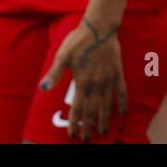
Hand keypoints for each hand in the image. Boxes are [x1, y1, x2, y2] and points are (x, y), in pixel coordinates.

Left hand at [40, 19, 125, 140]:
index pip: (78, 108)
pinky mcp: (117, 72)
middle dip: (88, 125)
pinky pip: (121, 91)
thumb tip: (43, 88)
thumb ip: (54, 74)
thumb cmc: (78, 41)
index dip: (75, 122)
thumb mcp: (62, 57)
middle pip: (92, 110)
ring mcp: (108, 79)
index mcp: (82, 82)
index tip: (73, 134)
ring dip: (104, 119)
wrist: (99, 28)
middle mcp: (96, 84)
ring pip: (107, 104)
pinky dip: (122, 102)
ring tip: (103, 131)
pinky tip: (123, 112)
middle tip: (86, 138)